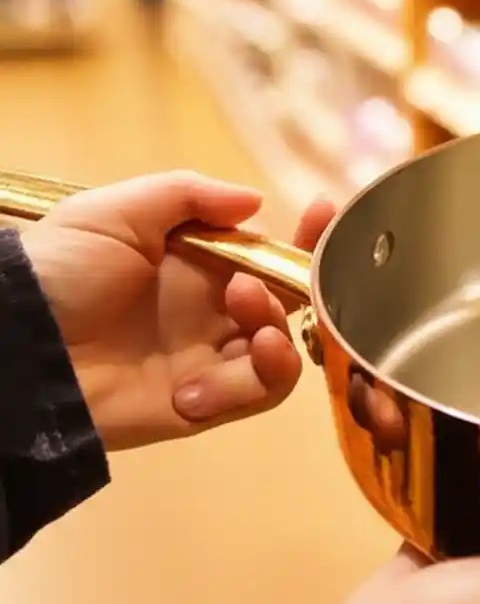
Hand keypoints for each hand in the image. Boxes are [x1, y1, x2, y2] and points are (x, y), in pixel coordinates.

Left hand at [20, 170, 336, 449]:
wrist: (15, 348)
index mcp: (196, 264)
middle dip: (289, 293)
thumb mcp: (115, 211)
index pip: (265, 250)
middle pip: (286, 305)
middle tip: (245, 290)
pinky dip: (241, 388)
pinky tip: (194, 387)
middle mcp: (210, 311)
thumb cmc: (60, 269)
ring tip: (252, 333)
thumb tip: (257, 201)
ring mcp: (206, 360)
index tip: (326, 213)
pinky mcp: (198, 407)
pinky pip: (250, 398)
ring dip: (278, 342)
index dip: (302, 236)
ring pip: (280, 355)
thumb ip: (188, 196)